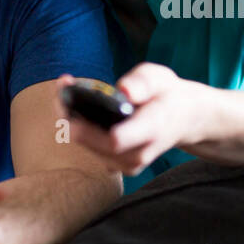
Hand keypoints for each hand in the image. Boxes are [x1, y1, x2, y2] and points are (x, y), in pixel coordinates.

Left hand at [55, 64, 200, 175]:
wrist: (182, 119)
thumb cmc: (166, 94)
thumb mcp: (160, 78)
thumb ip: (142, 83)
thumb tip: (124, 90)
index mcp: (152, 128)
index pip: (118, 140)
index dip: (91, 130)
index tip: (71, 113)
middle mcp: (140, 152)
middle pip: (96, 145)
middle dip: (72, 118)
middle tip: (61, 91)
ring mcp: (128, 164)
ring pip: (89, 148)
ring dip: (71, 122)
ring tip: (64, 95)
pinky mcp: (117, 166)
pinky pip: (91, 150)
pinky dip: (78, 130)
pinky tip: (73, 110)